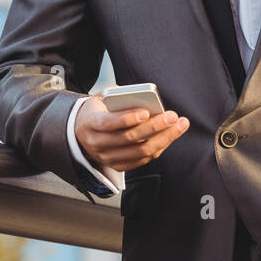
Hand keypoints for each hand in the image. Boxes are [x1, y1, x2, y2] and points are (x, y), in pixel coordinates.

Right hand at [74, 92, 188, 172]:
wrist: (81, 133)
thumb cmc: (98, 111)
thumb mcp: (101, 98)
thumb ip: (118, 95)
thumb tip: (143, 96)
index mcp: (91, 123)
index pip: (109, 123)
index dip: (128, 118)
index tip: (147, 111)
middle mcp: (98, 143)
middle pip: (130, 138)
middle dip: (155, 127)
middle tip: (172, 116)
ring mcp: (107, 157)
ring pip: (140, 151)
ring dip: (164, 138)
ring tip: (180, 125)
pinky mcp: (118, 165)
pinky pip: (143, 159)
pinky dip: (159, 147)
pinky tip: (170, 135)